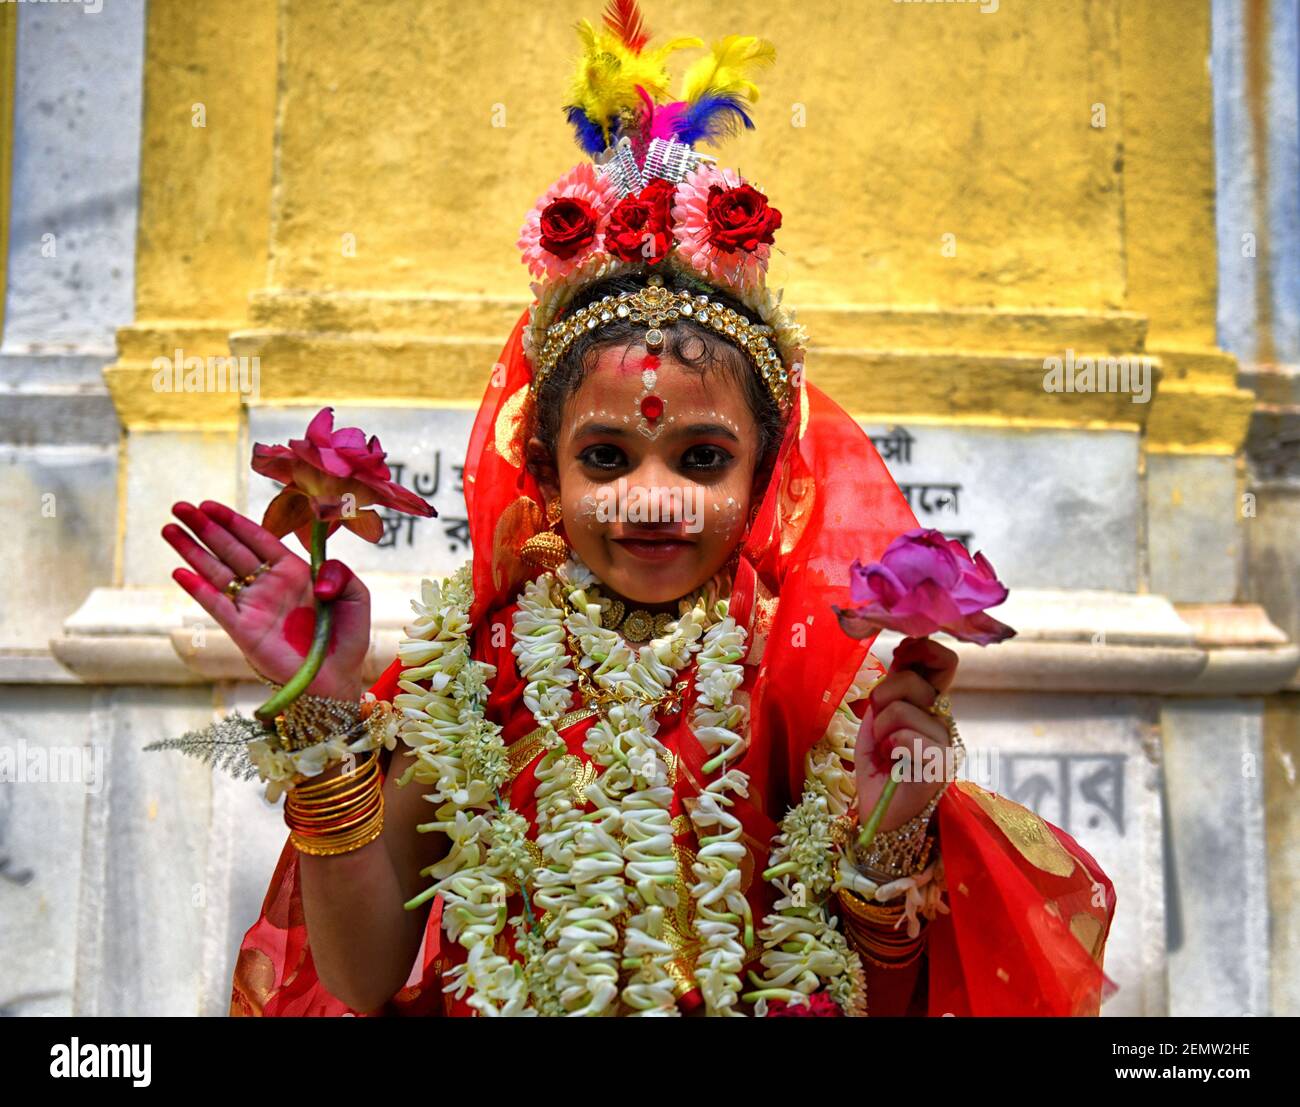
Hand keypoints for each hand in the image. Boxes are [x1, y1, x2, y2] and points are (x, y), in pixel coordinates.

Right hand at [162, 500, 369, 701]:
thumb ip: (340, 573)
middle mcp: (269, 585)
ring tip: (168, 529)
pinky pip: (217, 605)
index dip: (233, 521)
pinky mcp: (244, 630)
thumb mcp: (356, 595)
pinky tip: (179, 572)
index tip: (210, 506)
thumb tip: (315, 578)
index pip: (257, 539)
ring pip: (217, 572)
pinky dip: (198, 589)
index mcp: (293, 571)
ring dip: (192, 551)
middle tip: (180, 507)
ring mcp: (253, 607)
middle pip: (231, 549)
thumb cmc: (347, 637)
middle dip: (205, 527)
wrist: (337, 679)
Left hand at [853, 637, 958, 831]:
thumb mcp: (877, 723)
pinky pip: (906, 738)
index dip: (922, 650)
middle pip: (915, 681)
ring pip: (903, 711)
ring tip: (885, 751)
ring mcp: (945, 743)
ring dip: (881, 730)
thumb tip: (899, 659)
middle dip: (884, 694)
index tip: (901, 656)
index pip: (944, 664)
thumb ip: (888, 694)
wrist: (880, 815)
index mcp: (930, 708)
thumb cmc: (879, 770)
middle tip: (878, 721)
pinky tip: (892, 762)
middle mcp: (943, 721)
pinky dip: (890, 746)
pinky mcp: (939, 765)